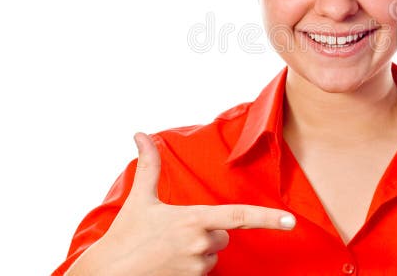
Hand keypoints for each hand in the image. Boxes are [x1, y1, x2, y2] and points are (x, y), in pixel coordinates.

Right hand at [67, 133, 295, 275]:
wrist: (106, 274)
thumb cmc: (124, 236)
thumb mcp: (140, 198)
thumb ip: (149, 165)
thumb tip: (141, 134)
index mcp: (193, 219)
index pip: (239, 217)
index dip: (268, 219)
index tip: (291, 222)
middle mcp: (200, 244)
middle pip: (223, 235)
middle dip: (208, 232)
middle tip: (175, 234)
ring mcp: (196, 267)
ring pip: (213, 255)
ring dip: (198, 252)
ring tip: (168, 251)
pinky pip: (204, 273)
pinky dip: (191, 267)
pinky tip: (169, 264)